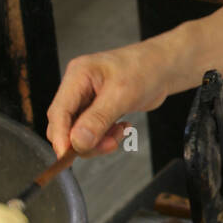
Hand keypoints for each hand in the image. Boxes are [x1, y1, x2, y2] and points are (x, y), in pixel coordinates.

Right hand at [46, 40, 168, 158]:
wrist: (163, 67)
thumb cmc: (146, 69)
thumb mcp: (122, 95)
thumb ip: (98, 119)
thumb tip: (77, 141)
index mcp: (78, 75)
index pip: (59, 111)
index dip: (61, 136)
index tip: (67, 155)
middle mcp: (78, 87)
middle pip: (65, 125)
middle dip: (84, 141)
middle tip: (109, 144)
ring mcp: (87, 99)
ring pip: (79, 132)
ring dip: (99, 141)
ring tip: (120, 133)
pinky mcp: (97, 109)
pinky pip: (92, 131)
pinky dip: (106, 137)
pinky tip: (122, 128)